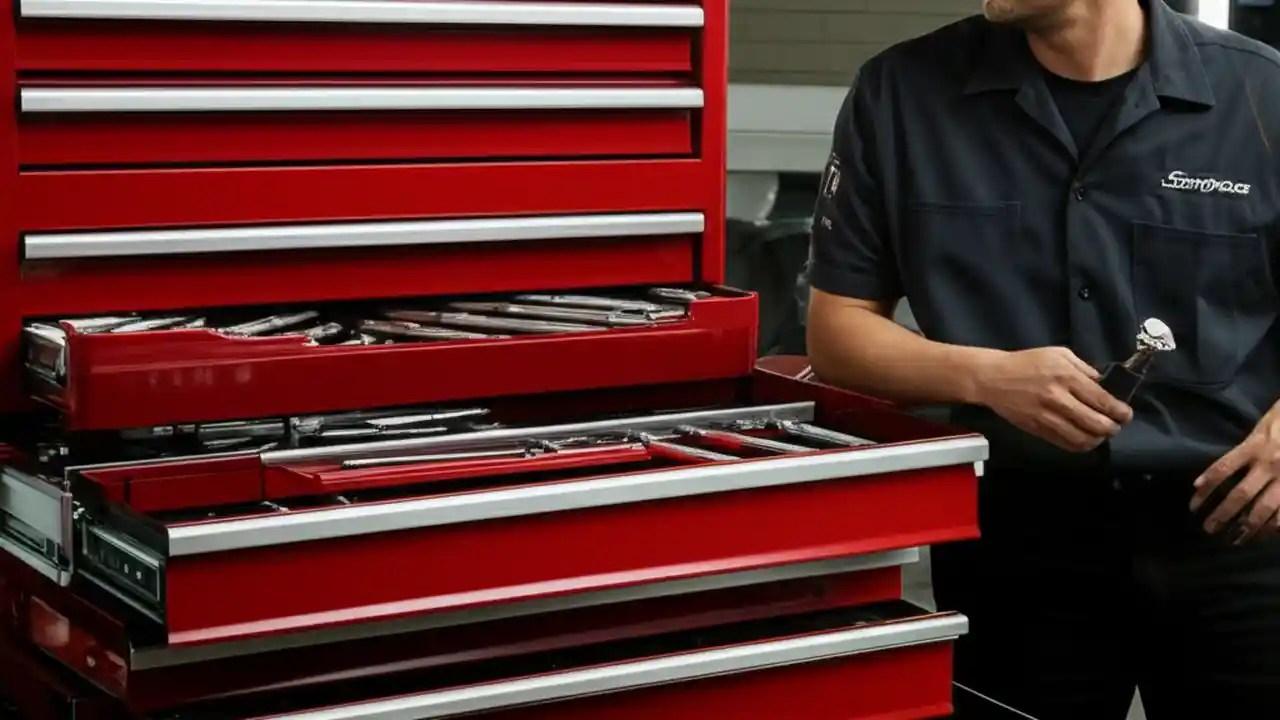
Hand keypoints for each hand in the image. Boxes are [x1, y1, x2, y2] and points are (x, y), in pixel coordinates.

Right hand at [972, 347, 1133, 452]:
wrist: (992, 378)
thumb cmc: (1027, 362)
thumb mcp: (1059, 354)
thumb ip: (1084, 368)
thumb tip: (1102, 385)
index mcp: (1067, 377)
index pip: (1102, 401)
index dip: (1120, 412)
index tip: (1126, 415)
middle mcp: (1059, 398)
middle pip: (1096, 423)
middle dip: (1112, 428)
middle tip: (1115, 426)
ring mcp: (1047, 417)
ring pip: (1081, 438)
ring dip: (1097, 439)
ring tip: (1100, 434)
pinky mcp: (1037, 429)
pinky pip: (1064, 443)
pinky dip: (1079, 445)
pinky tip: (1084, 440)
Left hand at [1191, 403, 1279, 542]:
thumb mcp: (1259, 429)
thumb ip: (1243, 451)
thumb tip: (1216, 476)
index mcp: (1253, 446)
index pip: (1222, 470)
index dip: (1206, 489)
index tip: (1194, 505)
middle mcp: (1269, 463)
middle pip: (1240, 494)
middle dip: (1223, 514)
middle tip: (1209, 529)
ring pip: (1264, 508)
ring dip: (1247, 526)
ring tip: (1235, 539)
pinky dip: (1274, 525)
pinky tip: (1265, 533)